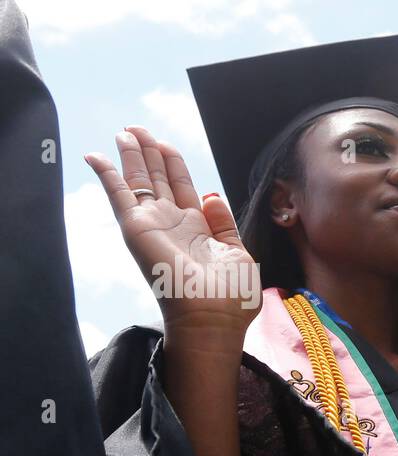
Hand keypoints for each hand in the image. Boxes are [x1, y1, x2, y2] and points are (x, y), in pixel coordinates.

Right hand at [85, 126, 259, 351]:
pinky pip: (118, 195)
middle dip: (149, 152)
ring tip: (125, 131)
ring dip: (132, 155)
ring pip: (138, 180)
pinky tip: (94, 155)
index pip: (181, 187)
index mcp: (197, 228)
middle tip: (138, 128)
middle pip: (157, 178)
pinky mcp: (136, 228)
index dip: (172, 164)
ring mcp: (153, 224)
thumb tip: (211, 195)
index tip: (164, 144)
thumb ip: (225, 224)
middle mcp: (172, 223)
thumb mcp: (237, 253)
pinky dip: (106, 174)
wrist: (211, 319)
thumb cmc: (231, 297)